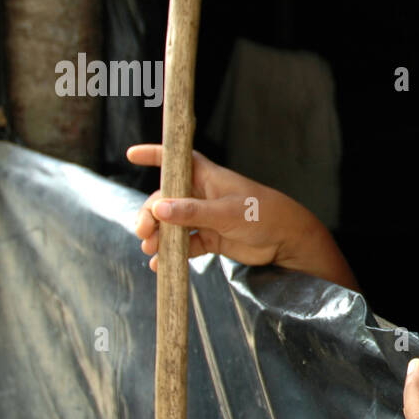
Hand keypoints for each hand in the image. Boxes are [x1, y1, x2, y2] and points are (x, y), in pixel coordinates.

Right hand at [127, 144, 320, 272]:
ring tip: (151, 249)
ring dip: (159, 236)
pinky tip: (160, 264)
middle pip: (166, 199)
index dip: (155, 155)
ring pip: (172, 224)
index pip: (177, 160)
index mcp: (208, 177)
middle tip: (143, 232)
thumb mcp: (227, 212)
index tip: (131, 154)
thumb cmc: (263, 214)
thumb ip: (193, 212)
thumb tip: (159, 209)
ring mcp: (205, 217)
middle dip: (150, 214)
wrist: (287, 241)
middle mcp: (202, 195)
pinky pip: (185, 244)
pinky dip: (173, 253)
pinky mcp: (210, 238)